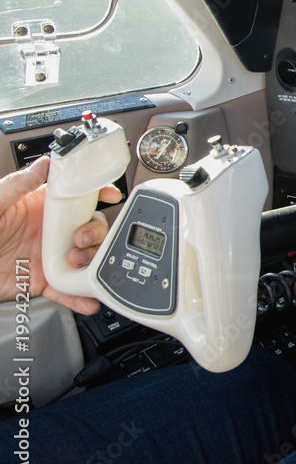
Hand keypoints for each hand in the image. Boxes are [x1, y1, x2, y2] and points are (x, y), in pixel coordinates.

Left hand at [0, 156, 121, 314]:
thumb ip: (18, 184)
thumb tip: (44, 164)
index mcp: (43, 207)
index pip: (79, 196)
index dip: (99, 193)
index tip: (111, 195)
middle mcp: (52, 231)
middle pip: (91, 227)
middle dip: (96, 233)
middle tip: (81, 239)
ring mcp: (51, 255)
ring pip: (87, 257)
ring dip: (92, 262)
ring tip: (78, 266)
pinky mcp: (45, 280)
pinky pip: (69, 289)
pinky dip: (81, 297)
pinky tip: (88, 299)